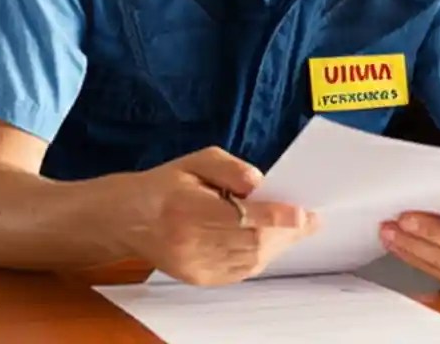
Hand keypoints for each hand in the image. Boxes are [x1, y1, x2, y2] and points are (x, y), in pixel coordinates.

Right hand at [117, 147, 318, 285]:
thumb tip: (261, 183)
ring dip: (278, 244)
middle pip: (249, 242)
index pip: (237, 216)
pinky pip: (241, 272)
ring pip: (250, 260)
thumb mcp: (196, 161)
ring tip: (296, 229)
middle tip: (311, 220)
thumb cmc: (166, 185)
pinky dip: (262, 257)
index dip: (274, 216)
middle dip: (286, 231)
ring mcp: (193, 264)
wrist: (128, 219)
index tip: (302, 213)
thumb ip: (230, 168)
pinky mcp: (197, 278)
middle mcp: (188, 241)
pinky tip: (272, 241)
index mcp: (185, 206)